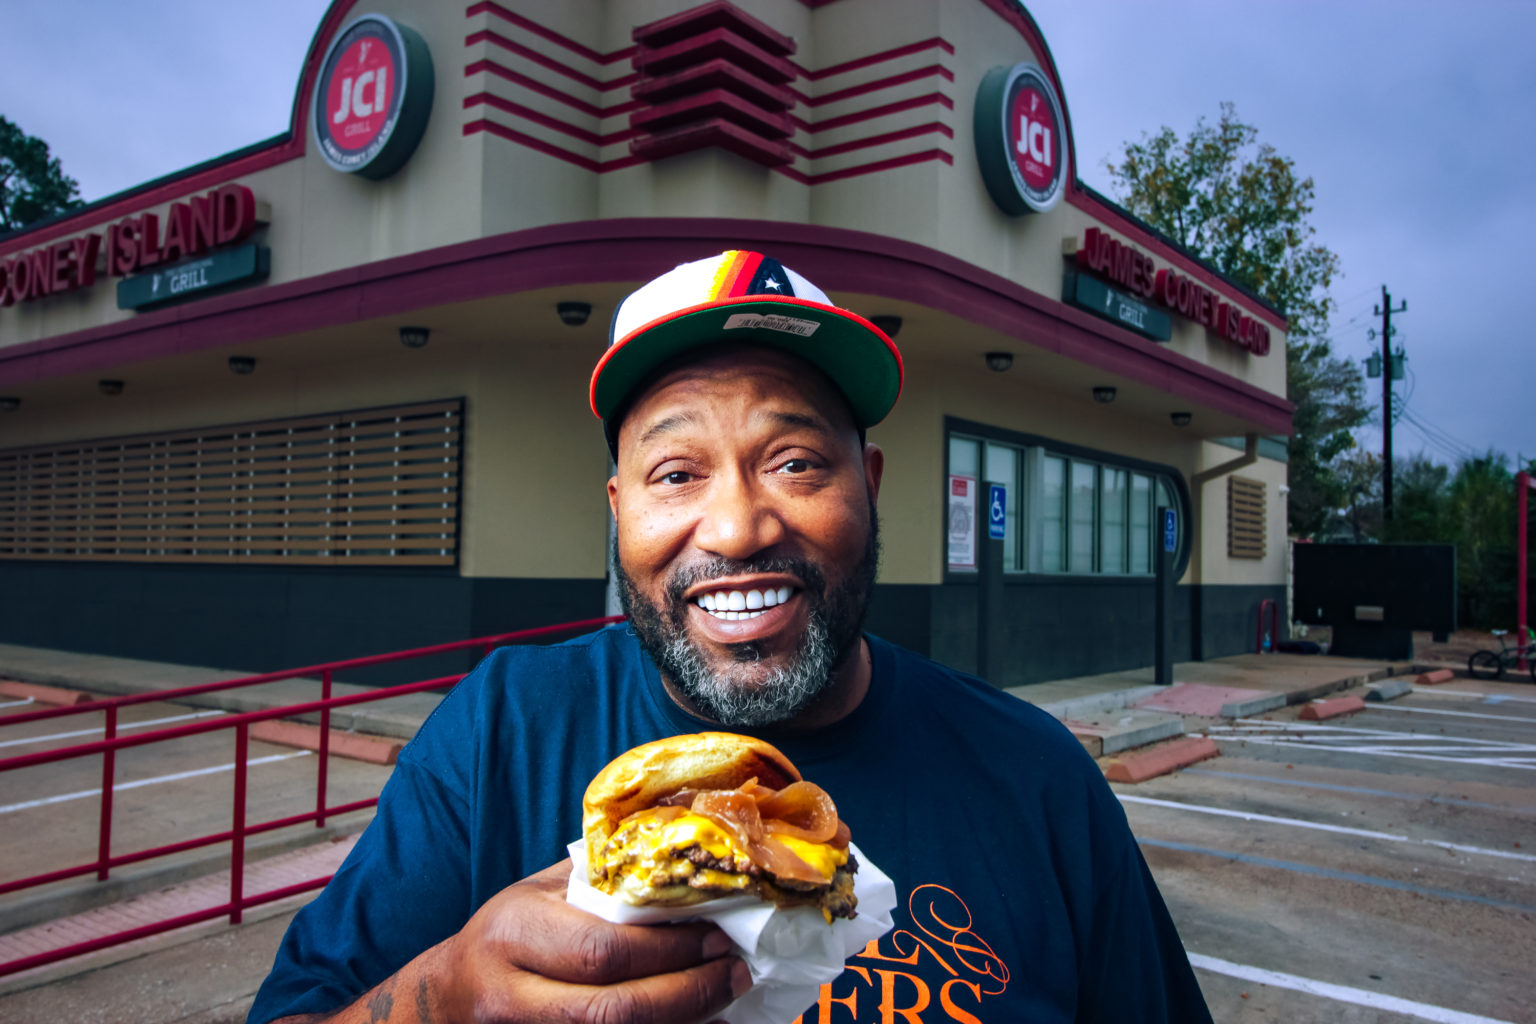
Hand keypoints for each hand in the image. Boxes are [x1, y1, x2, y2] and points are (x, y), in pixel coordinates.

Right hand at [443, 859, 750, 1022]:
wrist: (446, 1000)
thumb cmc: (509, 936)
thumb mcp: (540, 895)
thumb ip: (603, 880)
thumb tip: (686, 854)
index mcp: (515, 932)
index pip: (602, 949)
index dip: (670, 950)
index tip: (721, 935)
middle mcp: (512, 995)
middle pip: (613, 1010)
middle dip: (689, 993)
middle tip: (738, 972)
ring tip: (728, 999)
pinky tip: (698, 1023)